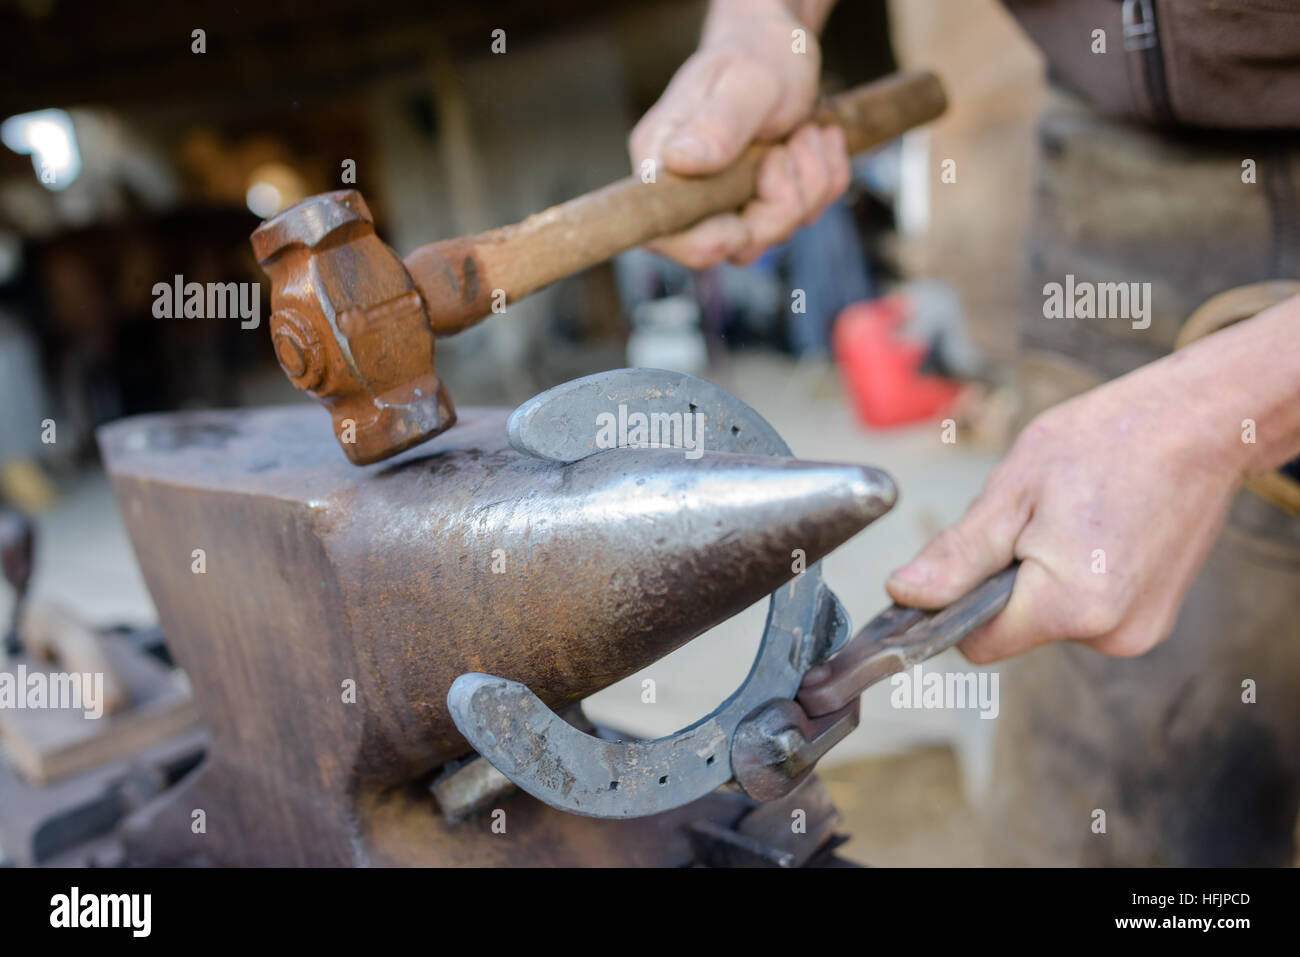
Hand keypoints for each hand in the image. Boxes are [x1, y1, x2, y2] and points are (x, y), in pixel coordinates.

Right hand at [628, 0, 849, 267]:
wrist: (778, 49)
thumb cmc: (755, 55)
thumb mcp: (746, 84)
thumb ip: (718, 125)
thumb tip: (678, 161)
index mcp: (662, 164)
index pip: (667, 236)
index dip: (707, 244)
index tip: (743, 222)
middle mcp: (688, 191)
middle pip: (735, 245)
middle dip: (780, 205)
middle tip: (789, 149)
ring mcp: (727, 202)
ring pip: (774, 233)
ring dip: (808, 184)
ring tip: (805, 133)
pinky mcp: (761, 203)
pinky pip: (803, 216)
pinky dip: (824, 180)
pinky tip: (818, 140)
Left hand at [885, 350, 1249, 662]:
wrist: (1200, 423)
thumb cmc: (1108, 442)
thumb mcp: (1012, 491)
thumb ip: (956, 555)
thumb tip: (904, 594)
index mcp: (1071, 605)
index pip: (976, 642)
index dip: (954, 605)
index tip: (963, 559)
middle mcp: (1111, 635)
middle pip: (1013, 630)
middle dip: (1002, 581)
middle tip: (1030, 518)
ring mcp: (1139, 631)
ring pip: (1048, 619)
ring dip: (1040, 578)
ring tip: (1068, 518)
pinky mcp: (1153, 620)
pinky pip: (1084, 612)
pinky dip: (1074, 579)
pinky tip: (1094, 532)